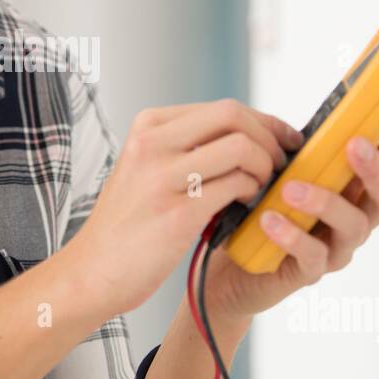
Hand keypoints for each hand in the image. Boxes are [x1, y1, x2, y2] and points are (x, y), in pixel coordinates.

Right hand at [72, 98, 300, 317]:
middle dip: (270, 139)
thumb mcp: (146, 167)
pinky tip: (245, 206)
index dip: (265, 122)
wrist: (94, 270)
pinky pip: (235, 185)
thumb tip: (249, 132)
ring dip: (264, 168)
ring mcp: (162, 177)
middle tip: (281, 163)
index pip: (223, 108)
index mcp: (148, 126)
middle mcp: (152, 144)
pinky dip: (251, 193)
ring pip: (240, 148)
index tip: (285, 140)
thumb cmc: (129, 222)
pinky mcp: (177, 212)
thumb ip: (186, 146)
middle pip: (233, 116)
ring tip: (259, 188)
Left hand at [202, 105, 378, 325]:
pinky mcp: (310, 272)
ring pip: (353, 226)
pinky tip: (269, 219)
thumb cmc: (257, 210)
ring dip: (326, 202)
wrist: (227, 266)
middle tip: (354, 145)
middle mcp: (354, 219)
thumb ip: (296, 152)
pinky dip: (292, 236)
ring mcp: (336, 248)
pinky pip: (312, 256)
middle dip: (374, 168)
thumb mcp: (277, 172)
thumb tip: (300, 131)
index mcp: (352, 190)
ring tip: (291, 189)